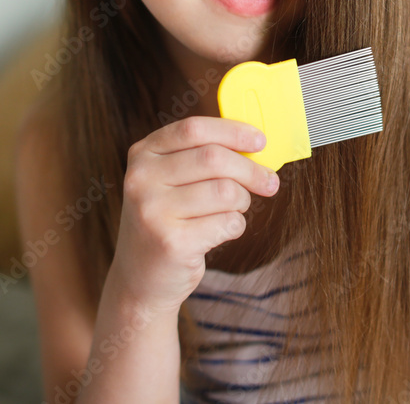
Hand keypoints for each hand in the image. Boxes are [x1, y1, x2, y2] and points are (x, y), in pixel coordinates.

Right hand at [110, 115, 278, 311]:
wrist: (140, 280)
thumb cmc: (168, 223)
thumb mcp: (169, 182)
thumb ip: (202, 157)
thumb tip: (257, 146)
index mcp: (143, 155)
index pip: (194, 129)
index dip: (233, 132)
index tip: (260, 141)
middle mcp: (141, 179)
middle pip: (214, 158)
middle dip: (251, 170)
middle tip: (269, 182)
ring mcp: (153, 211)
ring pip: (226, 191)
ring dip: (242, 202)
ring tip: (233, 211)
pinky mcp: (172, 242)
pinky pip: (228, 222)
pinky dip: (235, 226)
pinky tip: (220, 232)